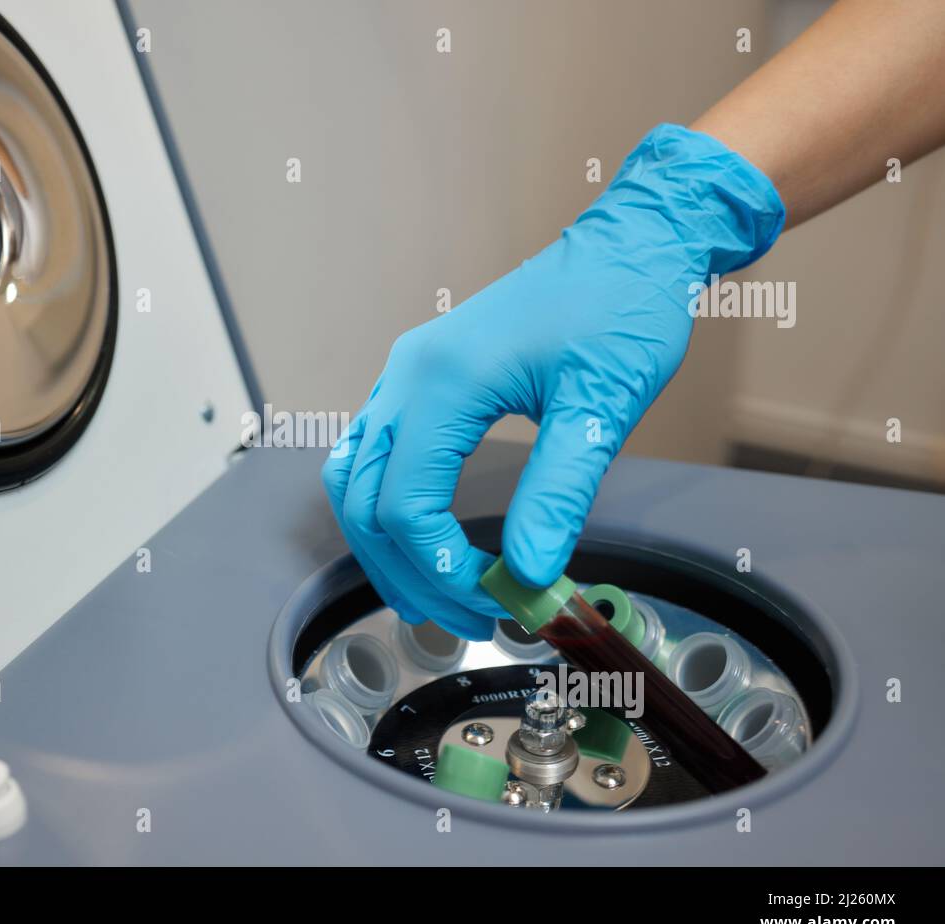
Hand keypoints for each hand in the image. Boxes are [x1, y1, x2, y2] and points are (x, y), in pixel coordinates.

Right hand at [322, 124, 783, 639]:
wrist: (629, 245)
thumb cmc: (621, 310)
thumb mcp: (600, 405)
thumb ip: (558, 492)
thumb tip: (531, 574)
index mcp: (443, 382)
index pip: (405, 503)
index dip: (441, 567)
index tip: (496, 601)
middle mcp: (408, 376)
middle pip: (362, 499)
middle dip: (405, 570)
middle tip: (466, 618)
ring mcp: (406, 375)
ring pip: (354, 478)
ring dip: (383, 544)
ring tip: (433, 592)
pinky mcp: (420, 379)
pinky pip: (373, 453)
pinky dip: (386, 506)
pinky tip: (426, 537)